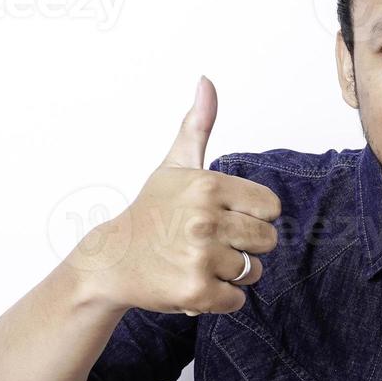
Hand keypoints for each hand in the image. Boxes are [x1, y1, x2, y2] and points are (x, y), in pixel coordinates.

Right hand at [73, 75, 280, 315]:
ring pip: (254, 271)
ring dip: (232, 273)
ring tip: (199, 263)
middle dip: (245, 246)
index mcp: (208, 185)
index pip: (271, 208)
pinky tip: (195, 284)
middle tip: (209, 244)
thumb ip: (197, 126)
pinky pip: (238, 299)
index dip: (252, 216)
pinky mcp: (196, 291)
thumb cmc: (150, 212)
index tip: (224, 217)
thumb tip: (206, 81)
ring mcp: (201, 256)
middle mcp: (205, 218)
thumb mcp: (174, 165)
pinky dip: (221, 298)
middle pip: (267, 241)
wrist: (110, 261)